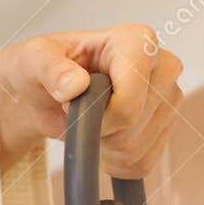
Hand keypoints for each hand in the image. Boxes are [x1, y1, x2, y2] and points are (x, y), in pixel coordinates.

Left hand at [0, 24, 182, 175]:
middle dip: (98, 130)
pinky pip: (142, 163)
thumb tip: (75, 85)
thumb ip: (51, 69)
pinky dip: (115, 162)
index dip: (98, 116)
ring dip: (103, 147)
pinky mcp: (165, 128)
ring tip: (88, 123)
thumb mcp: (35, 60)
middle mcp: (162, 66)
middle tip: (77, 112)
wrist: (45, 92)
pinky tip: (101, 140)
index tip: (72, 105)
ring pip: (137, 149)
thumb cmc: (43, 68)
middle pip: (134, 126)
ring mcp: (168, 98)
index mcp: (136, 41)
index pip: (130, 100)